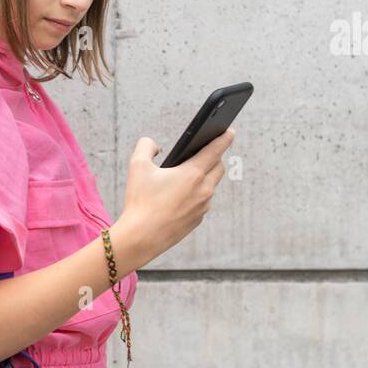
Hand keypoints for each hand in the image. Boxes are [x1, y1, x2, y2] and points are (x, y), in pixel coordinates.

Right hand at [118, 127, 234, 264]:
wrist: (141, 237)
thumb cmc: (140, 200)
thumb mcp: (137, 166)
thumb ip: (146, 146)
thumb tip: (155, 146)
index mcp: (193, 173)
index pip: (216, 150)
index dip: (224, 138)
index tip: (230, 131)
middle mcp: (204, 189)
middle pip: (218, 167)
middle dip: (214, 157)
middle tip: (204, 152)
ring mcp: (203, 206)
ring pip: (211, 186)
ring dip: (204, 177)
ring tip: (189, 173)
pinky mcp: (198, 219)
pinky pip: (202, 202)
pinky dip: (196, 194)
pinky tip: (181, 195)